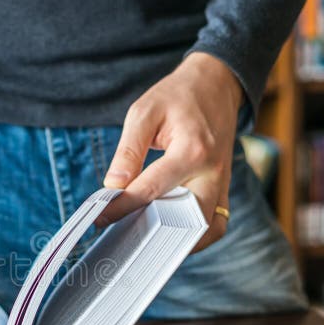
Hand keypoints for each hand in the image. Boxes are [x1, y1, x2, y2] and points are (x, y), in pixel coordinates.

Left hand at [100, 52, 243, 250]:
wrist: (216, 84)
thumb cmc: (177, 96)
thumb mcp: (144, 112)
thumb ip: (128, 151)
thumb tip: (114, 186)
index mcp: (192, 150)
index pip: (152, 189)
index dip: (122, 206)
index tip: (100, 217)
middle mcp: (213, 172)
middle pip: (186, 219)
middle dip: (153, 230)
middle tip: (123, 234)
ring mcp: (222, 184)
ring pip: (206, 229)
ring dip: (178, 240)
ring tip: (144, 238)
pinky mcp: (223, 189)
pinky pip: (214, 224)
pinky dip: (193, 235)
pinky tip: (167, 233)